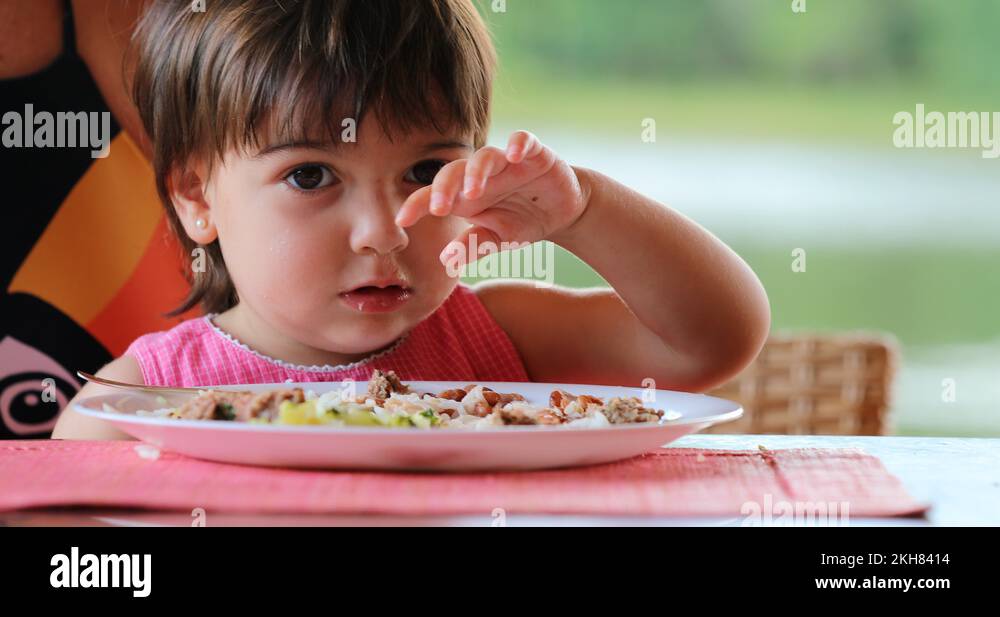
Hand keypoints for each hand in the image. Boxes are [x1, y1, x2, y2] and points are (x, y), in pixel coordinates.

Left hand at [394, 130, 588, 267]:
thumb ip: (474, 245)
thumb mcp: (498, 240)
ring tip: (474, 192)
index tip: (401, 221)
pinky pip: (523, 140)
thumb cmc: (522, 221)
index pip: (434, 196)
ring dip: (476, 171)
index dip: (416, 205)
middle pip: (454, 171)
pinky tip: (514, 155)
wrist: (562, 209)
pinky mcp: (534, 153)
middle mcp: (482, 175)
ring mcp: (507, 162)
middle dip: (443, 187)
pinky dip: (518, 143)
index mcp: (466, 197)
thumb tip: (447, 260)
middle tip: (438, 208)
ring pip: (484, 156)